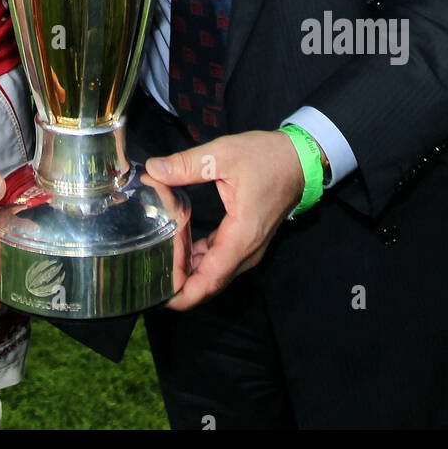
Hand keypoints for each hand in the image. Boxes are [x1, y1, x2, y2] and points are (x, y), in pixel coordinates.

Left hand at [147, 130, 306, 310]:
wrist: (299, 159)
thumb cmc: (266, 158)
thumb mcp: (223, 154)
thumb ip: (187, 164)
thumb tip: (153, 169)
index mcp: (241, 238)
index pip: (208, 283)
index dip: (180, 294)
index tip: (154, 288)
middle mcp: (246, 252)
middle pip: (208, 284)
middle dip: (177, 280)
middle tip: (148, 262)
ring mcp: (247, 249)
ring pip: (212, 273)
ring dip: (186, 268)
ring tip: (157, 249)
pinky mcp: (245, 242)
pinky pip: (218, 260)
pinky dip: (197, 257)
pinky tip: (179, 240)